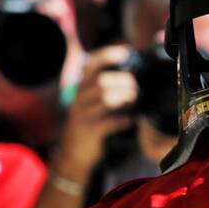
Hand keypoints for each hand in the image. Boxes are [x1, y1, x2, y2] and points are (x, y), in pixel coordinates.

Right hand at [55, 45, 137, 181]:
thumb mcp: (91, 104)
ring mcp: (82, 114)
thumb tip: (130, 71)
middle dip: (123, 81)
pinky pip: (109, 122)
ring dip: (125, 98)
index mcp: (81, 89)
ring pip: (106, 99)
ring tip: (134, 100)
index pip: (90, 65)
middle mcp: (79, 98)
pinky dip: (124, 120)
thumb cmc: (89, 124)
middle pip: (101, 81)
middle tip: (136, 88)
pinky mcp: (88, 130)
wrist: (73, 154)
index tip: (124, 53)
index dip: (106, 56)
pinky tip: (131, 120)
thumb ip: (105, 88)